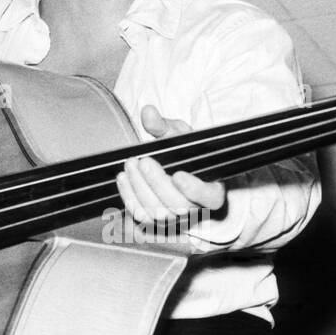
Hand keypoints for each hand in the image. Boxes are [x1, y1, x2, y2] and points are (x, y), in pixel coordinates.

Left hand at [115, 106, 225, 226]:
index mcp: (212, 188)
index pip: (210, 196)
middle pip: (178, 205)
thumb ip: (165, 127)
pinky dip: (129, 197)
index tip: (178, 175)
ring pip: (158, 213)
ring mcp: (175, 218)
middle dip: (157, 183)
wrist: (175, 170)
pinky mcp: (155, 221)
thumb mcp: (180, 137)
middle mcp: (196, 208)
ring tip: (130, 165)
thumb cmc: (184, 154)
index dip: (195, 189)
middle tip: (142, 161)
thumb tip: (147, 112)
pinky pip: (141, 216)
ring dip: (140, 189)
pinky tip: (123, 178)